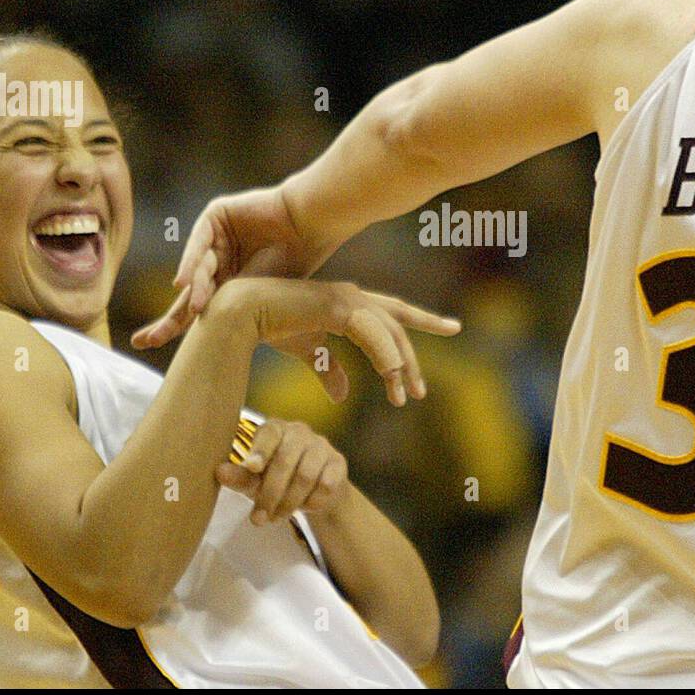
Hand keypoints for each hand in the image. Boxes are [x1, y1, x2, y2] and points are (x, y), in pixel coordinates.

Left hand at [133, 186, 334, 349]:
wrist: (311, 228)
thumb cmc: (296, 264)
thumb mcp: (259, 297)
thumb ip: (231, 311)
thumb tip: (209, 347)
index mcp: (230, 282)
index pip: (197, 308)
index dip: (173, 326)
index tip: (145, 345)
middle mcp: (219, 259)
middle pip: (188, 292)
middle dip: (169, 318)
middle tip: (144, 341)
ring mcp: (216, 237)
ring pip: (197, 268)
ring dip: (197, 290)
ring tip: (195, 309)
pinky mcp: (216, 216)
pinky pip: (200, 241)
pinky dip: (192, 261)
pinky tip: (185, 281)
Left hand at [216, 418, 348, 524]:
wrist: (314, 491)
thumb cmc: (276, 480)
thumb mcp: (255, 481)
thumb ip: (240, 476)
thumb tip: (219, 472)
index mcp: (275, 429)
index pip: (269, 434)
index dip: (260, 450)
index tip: (252, 467)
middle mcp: (299, 431)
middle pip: (285, 461)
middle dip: (270, 493)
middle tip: (259, 518)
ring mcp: (321, 445)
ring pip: (305, 475)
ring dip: (289, 502)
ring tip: (277, 518)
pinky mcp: (338, 462)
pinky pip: (326, 484)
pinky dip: (313, 501)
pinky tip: (305, 507)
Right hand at [219, 276, 458, 405]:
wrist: (241, 314)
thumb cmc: (272, 327)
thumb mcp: (308, 353)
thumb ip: (328, 371)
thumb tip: (344, 395)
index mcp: (351, 303)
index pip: (396, 312)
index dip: (425, 319)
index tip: (454, 327)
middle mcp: (354, 296)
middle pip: (398, 327)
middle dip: (412, 360)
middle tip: (420, 392)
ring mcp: (347, 299)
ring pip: (389, 335)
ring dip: (399, 367)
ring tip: (403, 398)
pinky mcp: (336, 308)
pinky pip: (372, 335)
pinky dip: (385, 357)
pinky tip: (393, 377)